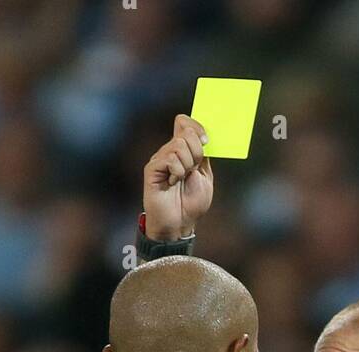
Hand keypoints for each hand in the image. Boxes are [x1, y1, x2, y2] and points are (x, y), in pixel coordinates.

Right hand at [143, 114, 213, 241]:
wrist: (180, 224)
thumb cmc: (191, 203)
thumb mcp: (204, 176)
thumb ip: (203, 155)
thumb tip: (202, 136)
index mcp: (183, 150)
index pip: (184, 122)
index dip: (197, 126)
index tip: (206, 141)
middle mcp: (169, 151)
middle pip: (186, 132)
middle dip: (197, 152)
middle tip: (193, 170)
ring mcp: (160, 158)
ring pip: (179, 145)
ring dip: (187, 165)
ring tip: (181, 179)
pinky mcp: (152, 168)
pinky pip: (170, 159)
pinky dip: (177, 172)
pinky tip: (172, 183)